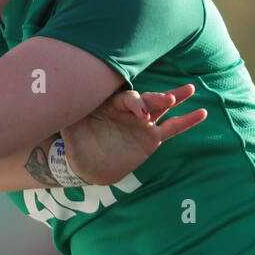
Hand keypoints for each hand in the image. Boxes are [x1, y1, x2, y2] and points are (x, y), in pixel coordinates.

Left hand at [61, 84, 205, 185]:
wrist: (84, 165)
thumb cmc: (76, 142)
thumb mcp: (69, 126)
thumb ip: (67, 112)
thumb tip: (53, 97)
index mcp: (112, 105)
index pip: (128, 99)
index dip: (135, 104)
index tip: (141, 113)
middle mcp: (129, 111)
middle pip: (147, 100)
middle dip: (158, 99)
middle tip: (169, 99)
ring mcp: (142, 124)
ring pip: (162, 109)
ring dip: (175, 98)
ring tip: (190, 89)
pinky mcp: (151, 138)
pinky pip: (172, 128)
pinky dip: (186, 121)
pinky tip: (201, 113)